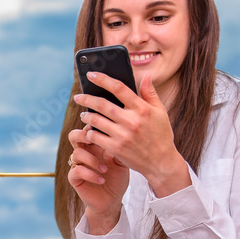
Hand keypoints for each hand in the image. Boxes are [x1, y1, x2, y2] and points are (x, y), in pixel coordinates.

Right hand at [67, 125, 128, 234]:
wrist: (112, 201)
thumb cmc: (117, 179)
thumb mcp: (122, 162)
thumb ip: (120, 148)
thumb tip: (123, 134)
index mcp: (95, 146)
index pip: (88, 130)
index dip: (93, 126)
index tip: (104, 128)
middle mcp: (85, 153)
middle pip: (73, 136)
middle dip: (82, 135)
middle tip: (94, 139)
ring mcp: (78, 165)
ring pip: (76, 153)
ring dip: (92, 160)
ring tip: (105, 169)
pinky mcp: (75, 178)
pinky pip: (76, 171)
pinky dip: (90, 174)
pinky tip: (101, 179)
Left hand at [75, 73, 191, 197]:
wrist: (161, 163)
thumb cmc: (161, 135)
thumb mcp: (160, 112)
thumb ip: (150, 93)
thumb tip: (146, 75)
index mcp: (142, 109)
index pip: (119, 88)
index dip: (102, 79)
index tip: (91, 75)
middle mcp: (131, 120)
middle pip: (102, 104)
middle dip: (87, 98)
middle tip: (78, 97)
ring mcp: (122, 135)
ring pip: (96, 120)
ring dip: (86, 116)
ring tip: (83, 114)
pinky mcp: (116, 148)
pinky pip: (96, 137)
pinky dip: (90, 132)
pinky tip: (88, 130)